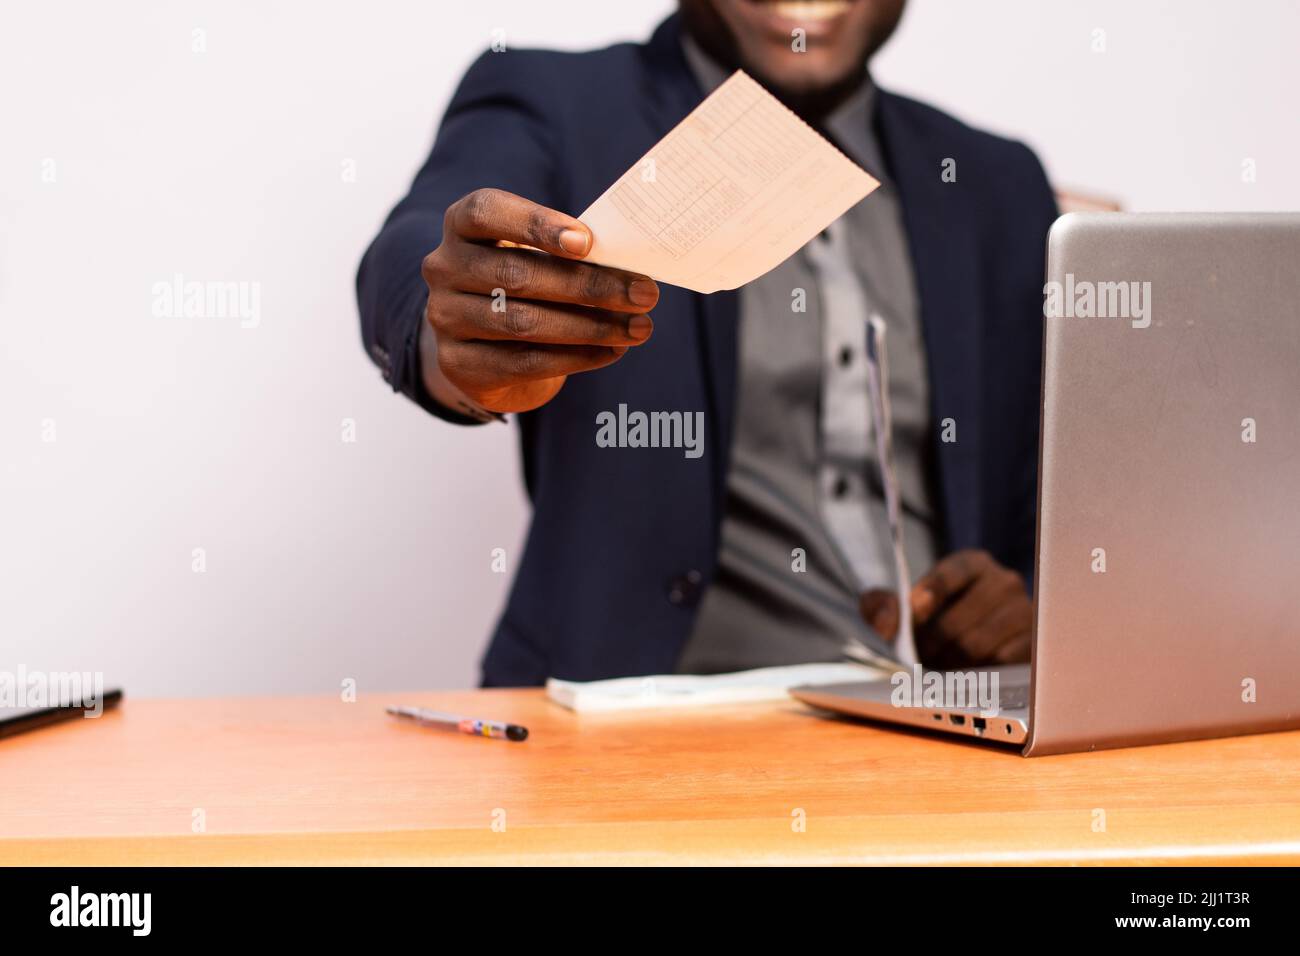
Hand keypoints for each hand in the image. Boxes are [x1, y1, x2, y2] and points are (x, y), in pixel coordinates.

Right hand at [420, 188, 658, 413]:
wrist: (481, 349)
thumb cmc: (523, 286)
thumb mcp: (536, 256)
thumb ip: (569, 252)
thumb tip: (628, 266)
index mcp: (461, 226)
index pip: (487, 212)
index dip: (536, 224)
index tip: (587, 241)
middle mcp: (444, 267)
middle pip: (517, 274)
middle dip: (590, 285)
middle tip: (644, 293)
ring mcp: (445, 317)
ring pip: (523, 322)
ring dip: (591, 326)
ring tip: (639, 328)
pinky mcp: (458, 364)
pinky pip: (524, 362)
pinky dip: (576, 357)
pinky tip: (611, 351)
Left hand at [859, 549, 1031, 667]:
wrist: (970, 631)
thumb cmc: (934, 614)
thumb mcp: (902, 602)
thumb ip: (880, 605)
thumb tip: (885, 624)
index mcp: (973, 563)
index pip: (951, 575)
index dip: (928, 596)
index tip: (913, 614)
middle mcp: (1004, 581)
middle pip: (960, 618)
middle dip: (931, 642)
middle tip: (918, 656)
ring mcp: (1023, 612)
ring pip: (976, 645)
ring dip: (949, 661)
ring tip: (937, 665)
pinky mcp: (1032, 644)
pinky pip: (999, 664)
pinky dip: (976, 673)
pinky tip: (965, 672)